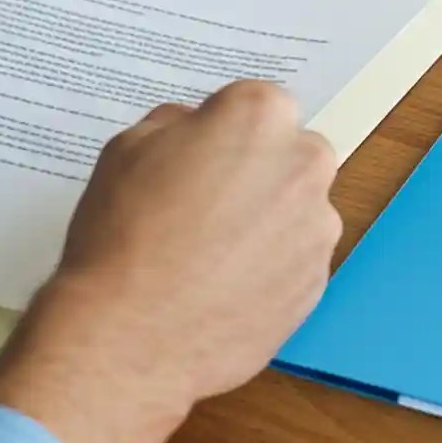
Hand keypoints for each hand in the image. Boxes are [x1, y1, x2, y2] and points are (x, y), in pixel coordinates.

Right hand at [0, 81, 342, 442]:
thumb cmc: (123, 234)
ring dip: (267, 223)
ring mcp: (318, 228)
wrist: (131, 337)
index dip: (221, 132)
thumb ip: (177, 126)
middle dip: (257, 171)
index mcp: (260, 116)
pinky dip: (269, 270)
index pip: (255, 105)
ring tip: (210, 258)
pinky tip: (223, 290)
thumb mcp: (127, 148)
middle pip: (290, 154)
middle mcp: (305, 165)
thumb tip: (198, 132)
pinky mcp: (318, 284)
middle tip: (204, 206)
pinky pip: (295, 262)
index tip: (195, 158)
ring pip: (297, 211)